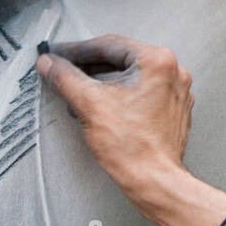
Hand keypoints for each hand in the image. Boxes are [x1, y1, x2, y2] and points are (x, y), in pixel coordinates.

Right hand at [36, 35, 225, 225]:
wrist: (154, 180)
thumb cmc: (132, 146)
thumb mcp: (88, 103)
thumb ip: (65, 78)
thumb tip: (50, 64)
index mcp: (157, 61)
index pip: (108, 45)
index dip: (77, 50)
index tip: (59, 54)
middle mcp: (172, 72)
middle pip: (121, 60)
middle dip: (89, 67)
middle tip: (64, 70)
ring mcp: (176, 92)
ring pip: (131, 78)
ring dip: (103, 82)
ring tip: (78, 91)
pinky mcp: (173, 110)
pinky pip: (142, 93)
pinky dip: (120, 96)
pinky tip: (101, 107)